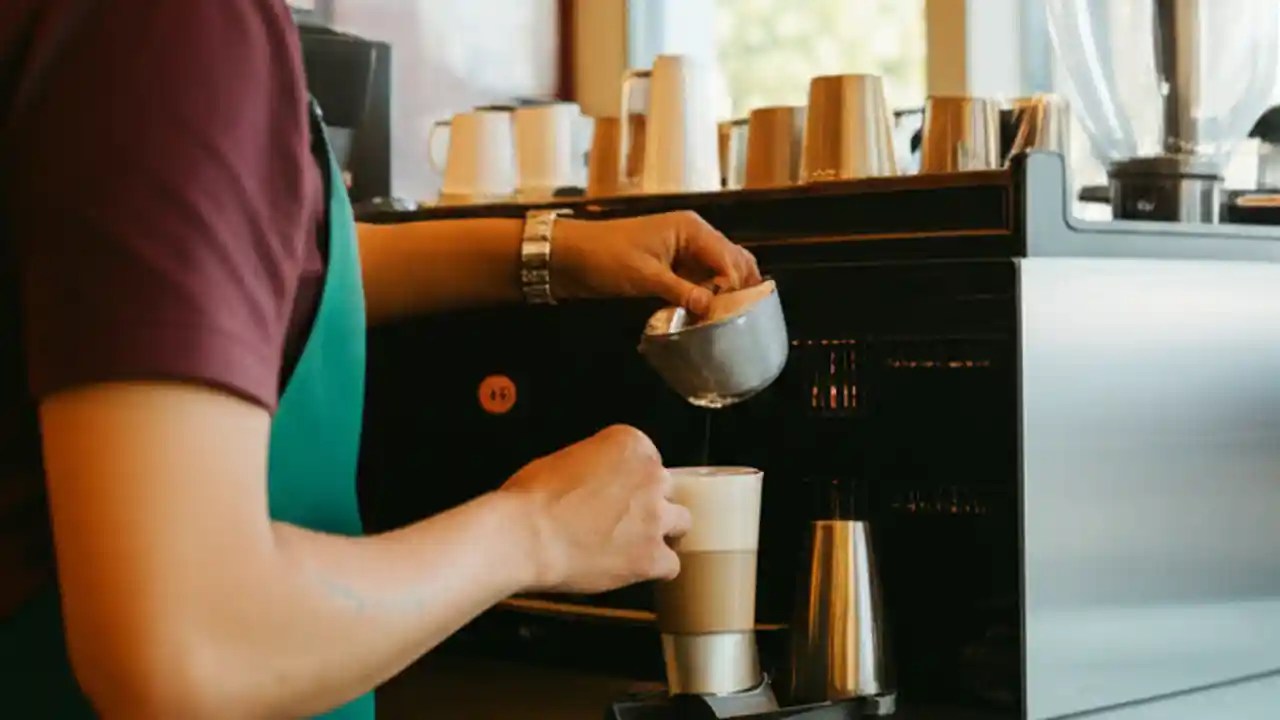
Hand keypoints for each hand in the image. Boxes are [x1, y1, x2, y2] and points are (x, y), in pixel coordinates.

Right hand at [499, 425, 692, 593]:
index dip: (630, 479)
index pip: (647, 459)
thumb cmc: (531, 498)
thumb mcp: (562, 459)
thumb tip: (594, 482)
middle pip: (665, 489)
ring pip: (681, 522)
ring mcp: (655, 517)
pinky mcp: (652, 555)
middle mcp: (650, 476)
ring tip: (635, 544)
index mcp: (629, 444)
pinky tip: (636, 569)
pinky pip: (671, 564)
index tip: (616, 491)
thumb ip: (593, 465)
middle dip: (647, 503)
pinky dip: (656, 568)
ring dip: (661, 532)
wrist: (526, 536)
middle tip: (622, 518)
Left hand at [552, 211, 761, 315]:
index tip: (740, 316)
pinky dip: (705, 294)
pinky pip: (699, 278)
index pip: (729, 258)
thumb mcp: (646, 277)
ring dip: (722, 292)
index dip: (737, 287)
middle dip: (738, 287)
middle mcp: (693, 235)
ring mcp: (683, 249)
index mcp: (691, 230)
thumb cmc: (607, 258)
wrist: (570, 255)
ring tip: (729, 321)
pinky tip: (708, 314)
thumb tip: (713, 309)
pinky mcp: (671, 264)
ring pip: (717, 271)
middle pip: (731, 260)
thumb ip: (682, 292)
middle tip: (743, 319)